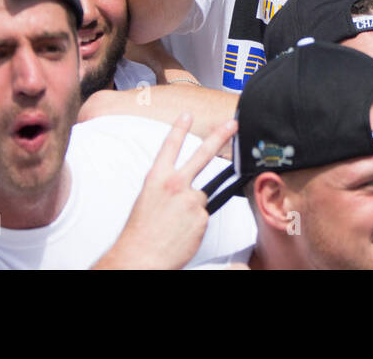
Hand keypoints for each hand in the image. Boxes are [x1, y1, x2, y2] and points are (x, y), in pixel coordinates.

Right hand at [97, 114, 236, 268]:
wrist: (140, 258)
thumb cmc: (139, 232)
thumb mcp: (147, 199)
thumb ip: (166, 187)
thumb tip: (184, 184)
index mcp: (156, 179)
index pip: (170, 147)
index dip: (179, 128)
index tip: (188, 114)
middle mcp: (176, 185)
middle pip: (203, 155)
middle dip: (220, 136)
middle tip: (233, 123)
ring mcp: (191, 200)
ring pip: (201, 197)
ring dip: (192, 208)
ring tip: (175, 224)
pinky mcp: (202, 217)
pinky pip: (202, 216)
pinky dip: (194, 224)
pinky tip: (181, 233)